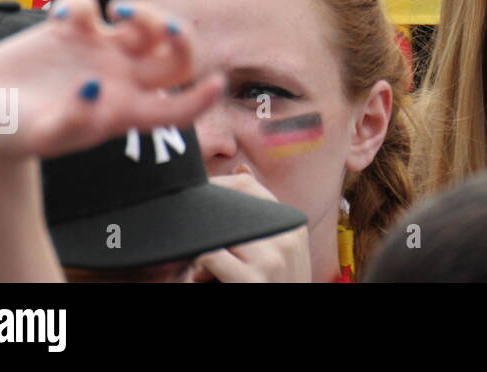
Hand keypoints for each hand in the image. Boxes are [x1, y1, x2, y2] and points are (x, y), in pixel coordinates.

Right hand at [0, 0, 222, 159]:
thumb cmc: (17, 136)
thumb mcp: (43, 136)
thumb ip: (71, 119)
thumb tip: (95, 89)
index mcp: (124, 111)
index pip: (176, 109)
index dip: (200, 99)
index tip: (217, 83)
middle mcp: (121, 78)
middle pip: (175, 56)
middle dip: (180, 36)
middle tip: (166, 28)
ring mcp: (98, 52)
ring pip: (144, 24)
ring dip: (143, 11)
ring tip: (115, 10)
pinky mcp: (69, 32)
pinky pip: (87, 7)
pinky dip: (79, 4)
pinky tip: (59, 18)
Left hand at [187, 171, 312, 282]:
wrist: (294, 318)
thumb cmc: (278, 283)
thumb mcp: (279, 245)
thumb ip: (261, 212)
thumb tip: (242, 167)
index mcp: (291, 223)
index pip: (247, 186)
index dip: (217, 187)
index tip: (199, 200)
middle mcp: (284, 236)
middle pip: (228, 207)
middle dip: (205, 220)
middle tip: (192, 235)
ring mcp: (271, 257)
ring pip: (217, 232)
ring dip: (201, 250)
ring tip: (201, 270)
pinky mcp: (254, 278)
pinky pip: (211, 256)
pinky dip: (199, 269)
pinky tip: (204, 280)